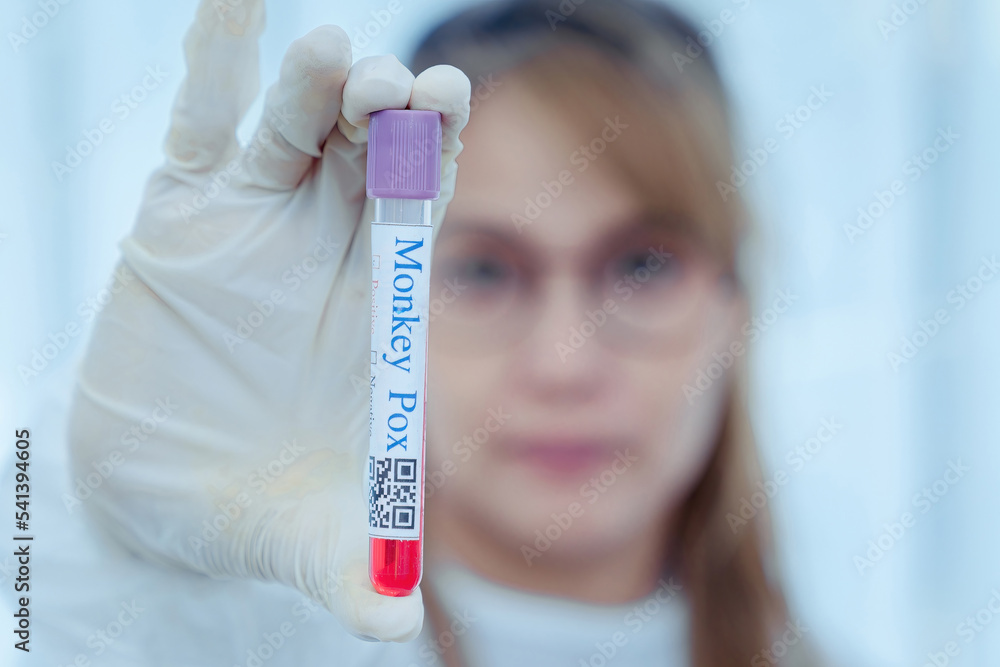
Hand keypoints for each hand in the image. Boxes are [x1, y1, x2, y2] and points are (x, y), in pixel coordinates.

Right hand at [67, 0, 469, 642]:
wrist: (170, 493)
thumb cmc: (258, 502)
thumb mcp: (306, 532)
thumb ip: (351, 565)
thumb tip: (394, 632)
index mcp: (379, 300)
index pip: (423, 211)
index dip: (435, 160)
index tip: (450, 104)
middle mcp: (329, 245)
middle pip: (371, 156)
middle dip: (385, 116)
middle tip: (398, 86)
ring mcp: (257, 221)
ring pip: (295, 131)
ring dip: (311, 87)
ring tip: (328, 53)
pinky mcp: (182, 220)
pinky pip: (198, 129)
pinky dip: (212, 72)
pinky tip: (231, 14)